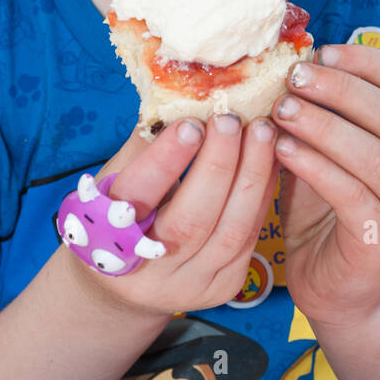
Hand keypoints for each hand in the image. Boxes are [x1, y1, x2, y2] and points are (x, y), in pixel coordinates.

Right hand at [76, 112, 278, 316]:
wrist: (127, 284)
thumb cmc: (116, 213)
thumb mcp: (115, 179)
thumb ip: (144, 143)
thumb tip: (176, 91)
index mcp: (107, 240)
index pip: (139, 197)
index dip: (166, 160)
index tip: (191, 121)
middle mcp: (149, 272)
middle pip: (192, 221)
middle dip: (218, 165)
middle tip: (231, 118)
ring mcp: (190, 286)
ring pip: (232, 231)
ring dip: (252, 176)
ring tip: (262, 131)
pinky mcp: (224, 287)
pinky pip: (251, 237)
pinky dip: (263, 194)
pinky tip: (271, 159)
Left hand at [271, 45, 379, 326]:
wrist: (339, 289)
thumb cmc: (325, 208)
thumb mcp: (324, 150)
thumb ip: (318, 111)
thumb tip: (283, 61)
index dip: (365, 62)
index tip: (322, 50)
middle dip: (340, 89)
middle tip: (293, 77)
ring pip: (374, 155)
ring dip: (324, 127)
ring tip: (282, 111)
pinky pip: (351, 194)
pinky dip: (316, 167)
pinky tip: (283, 151)